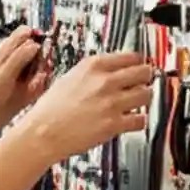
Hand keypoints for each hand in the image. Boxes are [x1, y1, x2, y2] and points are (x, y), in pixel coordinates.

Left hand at [0, 26, 48, 121]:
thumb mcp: (4, 73)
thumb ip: (18, 57)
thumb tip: (34, 45)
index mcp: (5, 53)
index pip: (21, 35)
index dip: (31, 33)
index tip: (40, 37)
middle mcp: (16, 59)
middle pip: (34, 48)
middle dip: (41, 52)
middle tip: (43, 60)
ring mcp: (25, 72)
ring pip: (40, 62)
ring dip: (43, 66)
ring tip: (39, 75)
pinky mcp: (32, 84)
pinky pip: (42, 77)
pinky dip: (41, 79)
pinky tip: (37, 84)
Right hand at [18, 52, 153, 161]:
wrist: (42, 133)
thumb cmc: (49, 109)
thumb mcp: (68, 78)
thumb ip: (91, 74)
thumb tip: (108, 72)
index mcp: (92, 66)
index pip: (130, 56)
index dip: (137, 62)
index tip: (139, 66)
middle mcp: (105, 82)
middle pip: (144, 72)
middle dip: (145, 78)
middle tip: (142, 83)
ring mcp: (111, 103)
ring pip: (146, 94)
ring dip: (144, 99)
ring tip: (137, 103)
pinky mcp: (115, 124)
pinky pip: (141, 119)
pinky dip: (138, 121)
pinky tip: (130, 120)